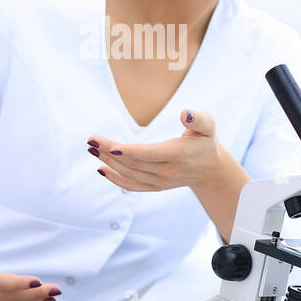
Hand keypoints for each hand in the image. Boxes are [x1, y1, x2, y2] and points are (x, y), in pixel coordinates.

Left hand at [86, 108, 219, 192]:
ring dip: (108, 162)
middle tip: (90, 140)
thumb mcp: (208, 126)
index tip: (112, 147)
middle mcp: (168, 172)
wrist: (210, 169)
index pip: (151, 154)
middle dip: (110, 152)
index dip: (131, 152)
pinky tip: (101, 168)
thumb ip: (199, 119)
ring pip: (130, 174)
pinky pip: (132, 186)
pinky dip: (115, 179)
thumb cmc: (205, 141)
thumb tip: (185, 114)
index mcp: (180, 155)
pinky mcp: (155, 187)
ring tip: (91, 148)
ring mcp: (161, 182)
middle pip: (135, 163)